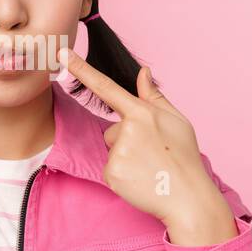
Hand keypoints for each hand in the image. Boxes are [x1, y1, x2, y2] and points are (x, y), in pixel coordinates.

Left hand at [58, 48, 230, 229]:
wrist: (188, 198)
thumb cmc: (184, 157)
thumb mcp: (177, 121)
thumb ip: (154, 97)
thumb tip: (143, 72)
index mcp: (143, 112)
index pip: (106, 86)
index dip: (82, 69)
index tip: (63, 52)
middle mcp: (127, 129)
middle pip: (112, 130)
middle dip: (127, 141)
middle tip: (152, 155)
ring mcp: (118, 151)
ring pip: (111, 150)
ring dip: (125, 158)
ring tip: (149, 168)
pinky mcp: (111, 172)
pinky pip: (110, 169)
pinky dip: (123, 175)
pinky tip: (140, 179)